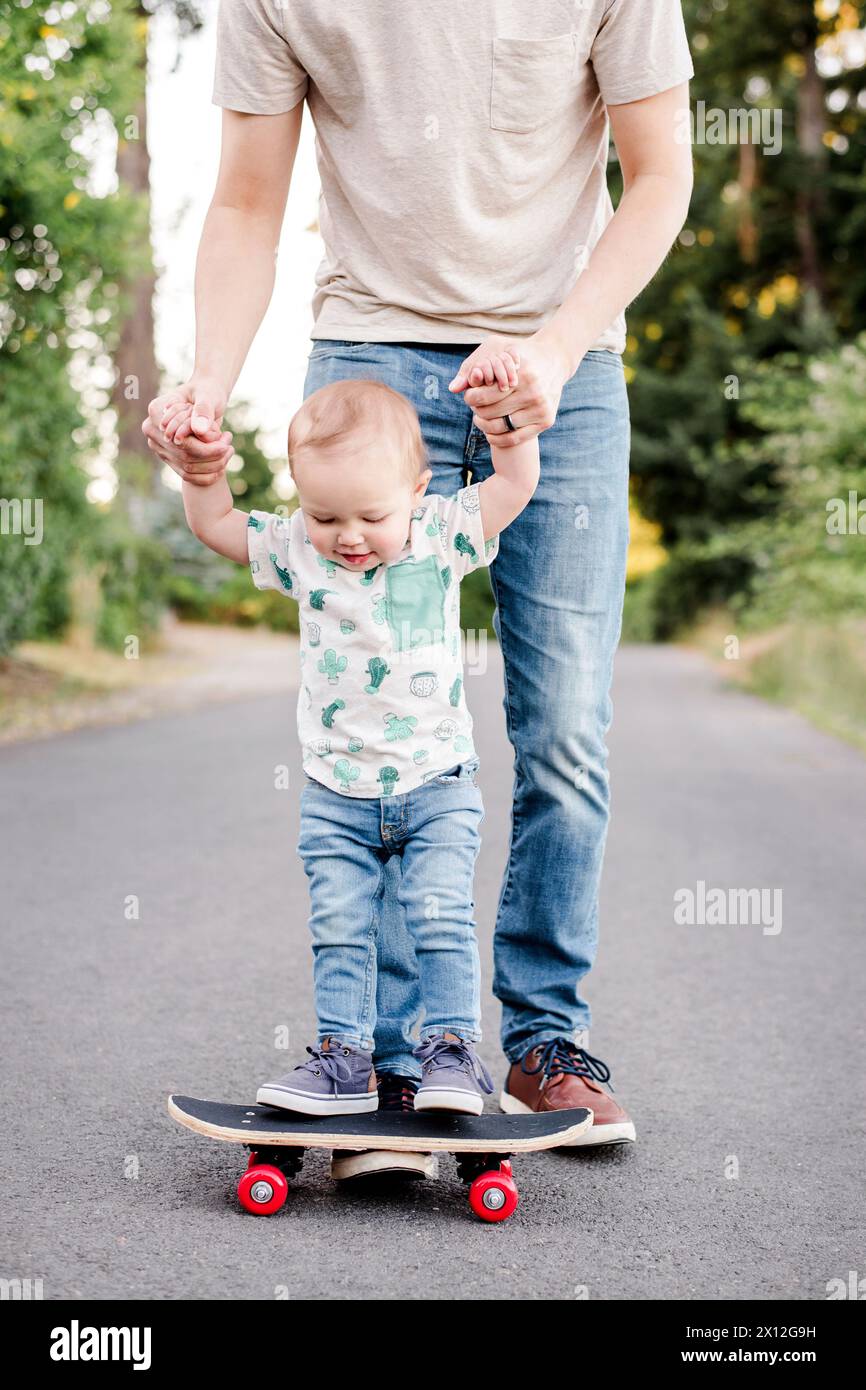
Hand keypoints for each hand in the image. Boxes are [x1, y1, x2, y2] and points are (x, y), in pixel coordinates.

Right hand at [141, 375, 233, 485]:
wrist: (205, 396)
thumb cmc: (207, 392)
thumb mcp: (207, 396)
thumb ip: (203, 410)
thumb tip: (200, 430)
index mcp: (156, 411)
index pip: (181, 440)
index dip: (205, 447)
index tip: (226, 444)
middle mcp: (152, 431)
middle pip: (184, 456)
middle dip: (211, 457)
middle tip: (230, 448)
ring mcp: (158, 446)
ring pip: (187, 469)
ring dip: (212, 466)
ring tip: (228, 452)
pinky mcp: (168, 457)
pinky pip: (187, 475)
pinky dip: (207, 475)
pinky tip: (222, 467)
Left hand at [448, 332, 571, 446]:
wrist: (555, 359)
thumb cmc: (521, 353)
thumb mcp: (499, 348)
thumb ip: (474, 365)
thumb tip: (453, 388)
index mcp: (522, 375)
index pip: (485, 396)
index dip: (472, 398)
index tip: (469, 396)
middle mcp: (533, 393)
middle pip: (491, 413)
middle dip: (478, 411)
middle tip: (475, 408)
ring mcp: (541, 409)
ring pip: (501, 427)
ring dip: (485, 426)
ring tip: (480, 419)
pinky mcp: (546, 421)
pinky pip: (514, 438)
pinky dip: (498, 439)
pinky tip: (490, 433)